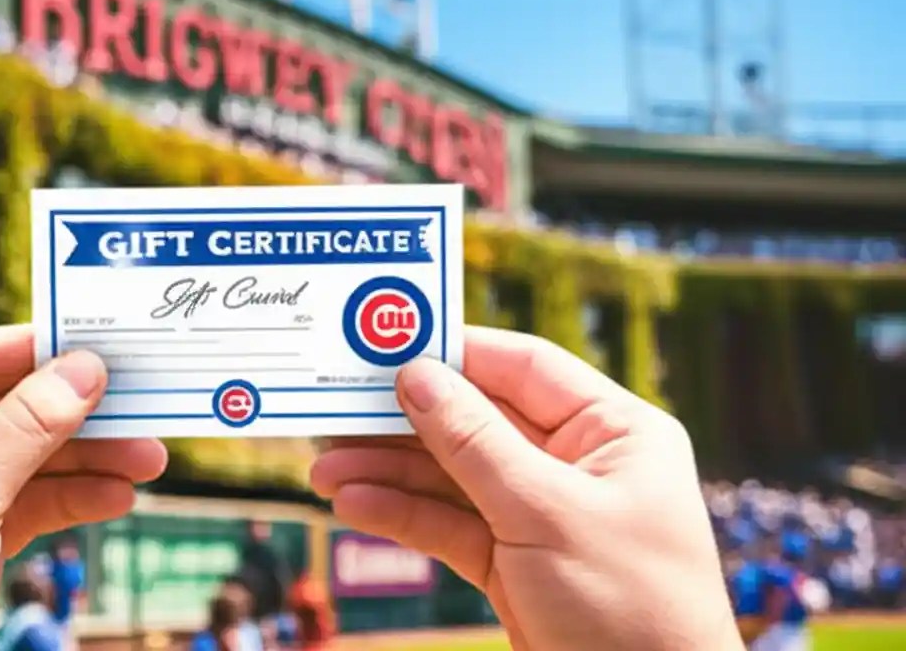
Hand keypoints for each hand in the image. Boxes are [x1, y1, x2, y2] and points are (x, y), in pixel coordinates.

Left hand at [0, 326, 167, 650]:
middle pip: (3, 409)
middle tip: (140, 403)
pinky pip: (27, 504)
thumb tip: (82, 369)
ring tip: (149, 458)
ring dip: (87, 458)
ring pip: (24, 459)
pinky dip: (73, 499)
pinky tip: (118, 497)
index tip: (97, 343)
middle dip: (73, 412)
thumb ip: (21, 431)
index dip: (30, 350)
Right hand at [311, 327, 741, 650]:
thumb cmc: (629, 608)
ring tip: (323, 470)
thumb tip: (416, 375)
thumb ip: (474, 442)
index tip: (385, 343)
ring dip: (389, 472)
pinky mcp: (514, 564)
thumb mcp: (546, 512)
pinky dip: (403, 516)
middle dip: (404, 421)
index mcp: (614, 432)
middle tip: (333, 410)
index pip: (523, 368)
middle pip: (476, 421)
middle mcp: (577, 464)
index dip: (454, 352)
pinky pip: (450, 525)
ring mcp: (541, 515)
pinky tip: (354, 505)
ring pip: (452, 477)